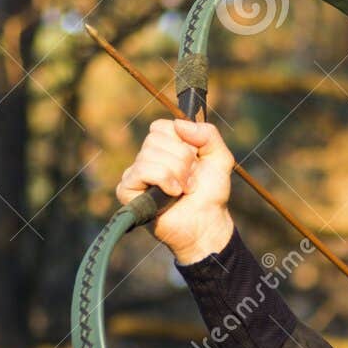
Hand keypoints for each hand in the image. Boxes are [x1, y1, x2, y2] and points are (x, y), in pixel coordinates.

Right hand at [116, 118, 234, 263]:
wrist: (207, 223)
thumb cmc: (210, 193)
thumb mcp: (220, 158)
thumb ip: (208, 134)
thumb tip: (179, 124)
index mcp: (163, 147)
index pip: (161, 126)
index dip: (182, 142)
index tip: (194, 160)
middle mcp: (146, 158)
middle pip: (155, 139)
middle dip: (182, 159)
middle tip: (190, 179)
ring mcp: (135, 174)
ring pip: (150, 154)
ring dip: (176, 172)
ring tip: (183, 189)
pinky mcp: (127, 191)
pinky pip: (141, 170)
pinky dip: (163, 180)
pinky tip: (172, 194)